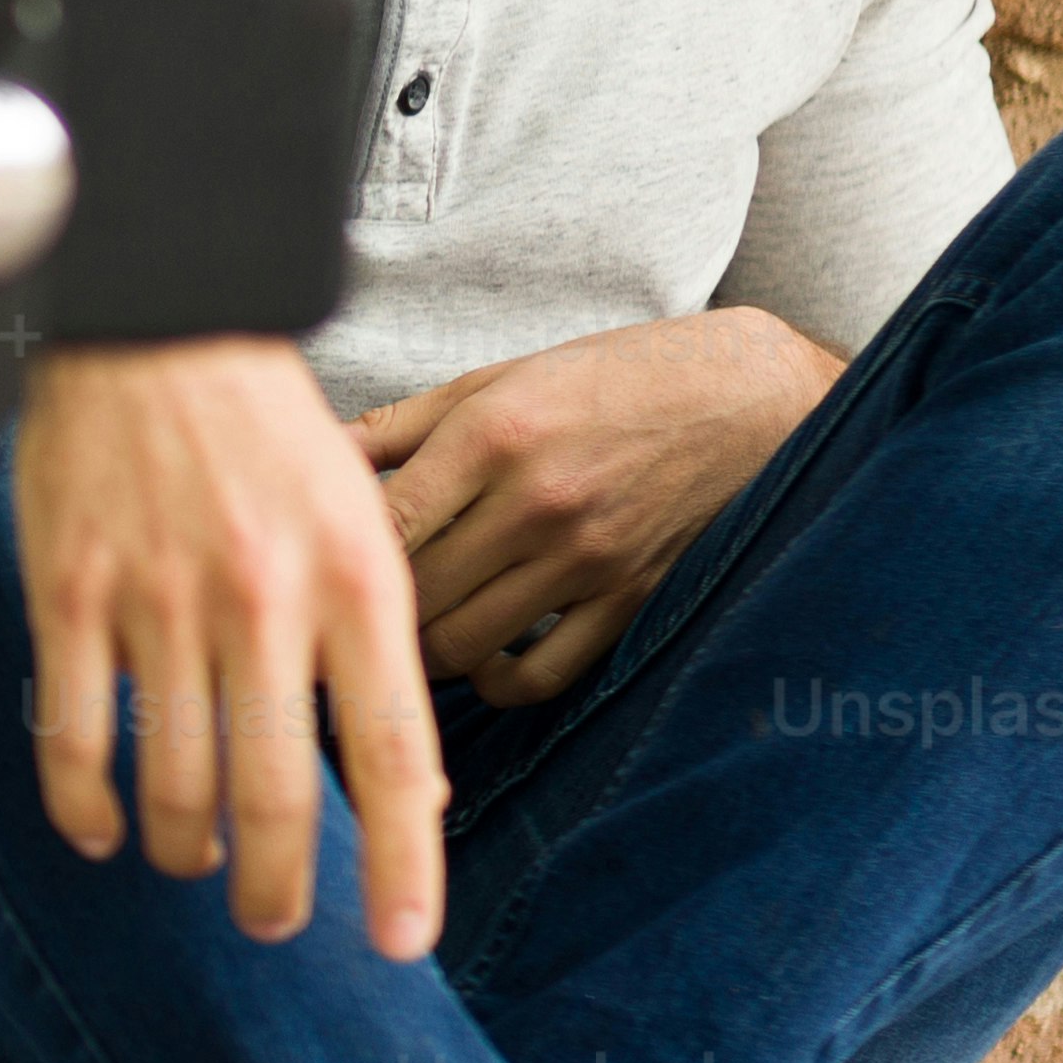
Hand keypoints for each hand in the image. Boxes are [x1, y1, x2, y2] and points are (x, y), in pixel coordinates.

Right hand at [13, 337, 450, 957]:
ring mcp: (162, 599)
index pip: (391, 753)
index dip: (400, 863)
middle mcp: (265, 598)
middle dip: (275, 886)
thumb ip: (375, 645)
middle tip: (272, 918)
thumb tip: (401, 779)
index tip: (399, 939)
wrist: (156, 328)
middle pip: (276, 794)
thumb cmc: (264, 428)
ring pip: (174, 781)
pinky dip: (87, 806)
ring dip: (184, 846)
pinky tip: (101, 828)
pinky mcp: (74, 593)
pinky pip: (76, 737)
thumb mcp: (359, 521)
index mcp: (355, 579)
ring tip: (194, 857)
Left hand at [353, 310, 835, 703]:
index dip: (334, 556)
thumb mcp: (501, 379)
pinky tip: (482, 657)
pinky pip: (540, 679)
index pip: (379, 524)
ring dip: (419, 654)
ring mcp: (587, 559)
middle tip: (345, 615)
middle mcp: (537, 502)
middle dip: (366, 611)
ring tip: (402, 638)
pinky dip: (495, 683)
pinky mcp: (630, 600)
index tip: (313, 568)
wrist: (750, 395)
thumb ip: (402, 426)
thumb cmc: (612, 379)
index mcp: (493, 435)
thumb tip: (312, 458)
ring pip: (460, 648)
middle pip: (410, 596)